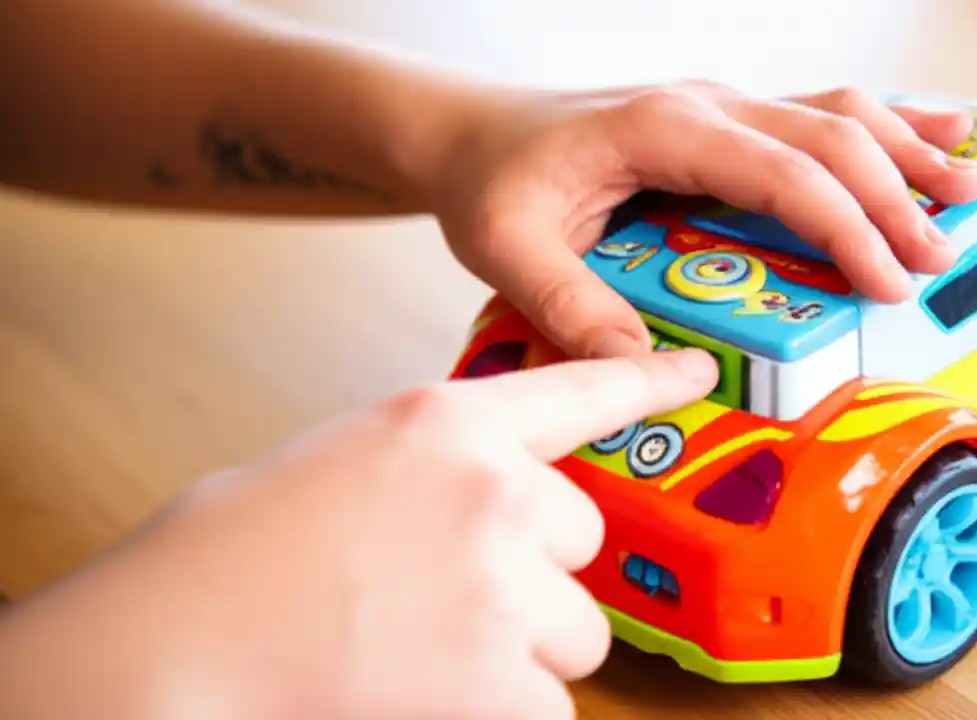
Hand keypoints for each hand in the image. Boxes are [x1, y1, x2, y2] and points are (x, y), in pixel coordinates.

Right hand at [0, 349, 717, 719]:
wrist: (177, 644)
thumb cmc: (242, 555)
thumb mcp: (352, 463)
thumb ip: (444, 467)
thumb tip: (510, 505)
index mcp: (448, 423)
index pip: (578, 389)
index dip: (646, 377)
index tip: (696, 371)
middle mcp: (496, 492)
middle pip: (582, 541)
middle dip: (532, 575)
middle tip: (441, 596)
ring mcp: (506, 587)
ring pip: (574, 633)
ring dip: (518, 651)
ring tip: (421, 649)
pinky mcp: (503, 683)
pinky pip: (548, 707)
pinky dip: (499, 711)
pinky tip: (424, 692)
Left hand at [427, 81, 976, 359]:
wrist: (472, 132)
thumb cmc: (493, 181)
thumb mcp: (509, 248)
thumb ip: (571, 307)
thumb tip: (649, 368)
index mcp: (663, 130)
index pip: (782, 173)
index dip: (845, 226)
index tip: (888, 283)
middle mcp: (704, 105)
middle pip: (829, 138)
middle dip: (895, 198)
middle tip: (940, 261)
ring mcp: (720, 106)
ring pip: (836, 112)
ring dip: (905, 150)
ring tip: (967, 191)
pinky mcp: (725, 122)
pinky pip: (816, 114)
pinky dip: (881, 126)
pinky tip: (931, 135)